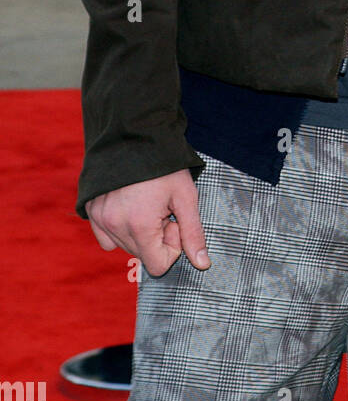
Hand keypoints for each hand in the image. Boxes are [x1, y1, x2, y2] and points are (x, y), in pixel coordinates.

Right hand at [85, 169, 210, 277]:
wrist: (135, 134)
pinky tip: (130, 207)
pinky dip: (120, 229)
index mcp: (140, 226)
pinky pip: (106, 237)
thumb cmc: (165, 166)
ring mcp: (100, 219)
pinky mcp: (91, 211)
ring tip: (146, 203)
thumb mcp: (185, 196)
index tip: (173, 220)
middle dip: (156, 237)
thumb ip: (193, 233)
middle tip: (161, 208)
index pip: (157, 266)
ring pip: (125, 246)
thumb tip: (203, 264)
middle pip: (142, 256)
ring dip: (139, 232)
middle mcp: (115, 226)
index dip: (172, 246)